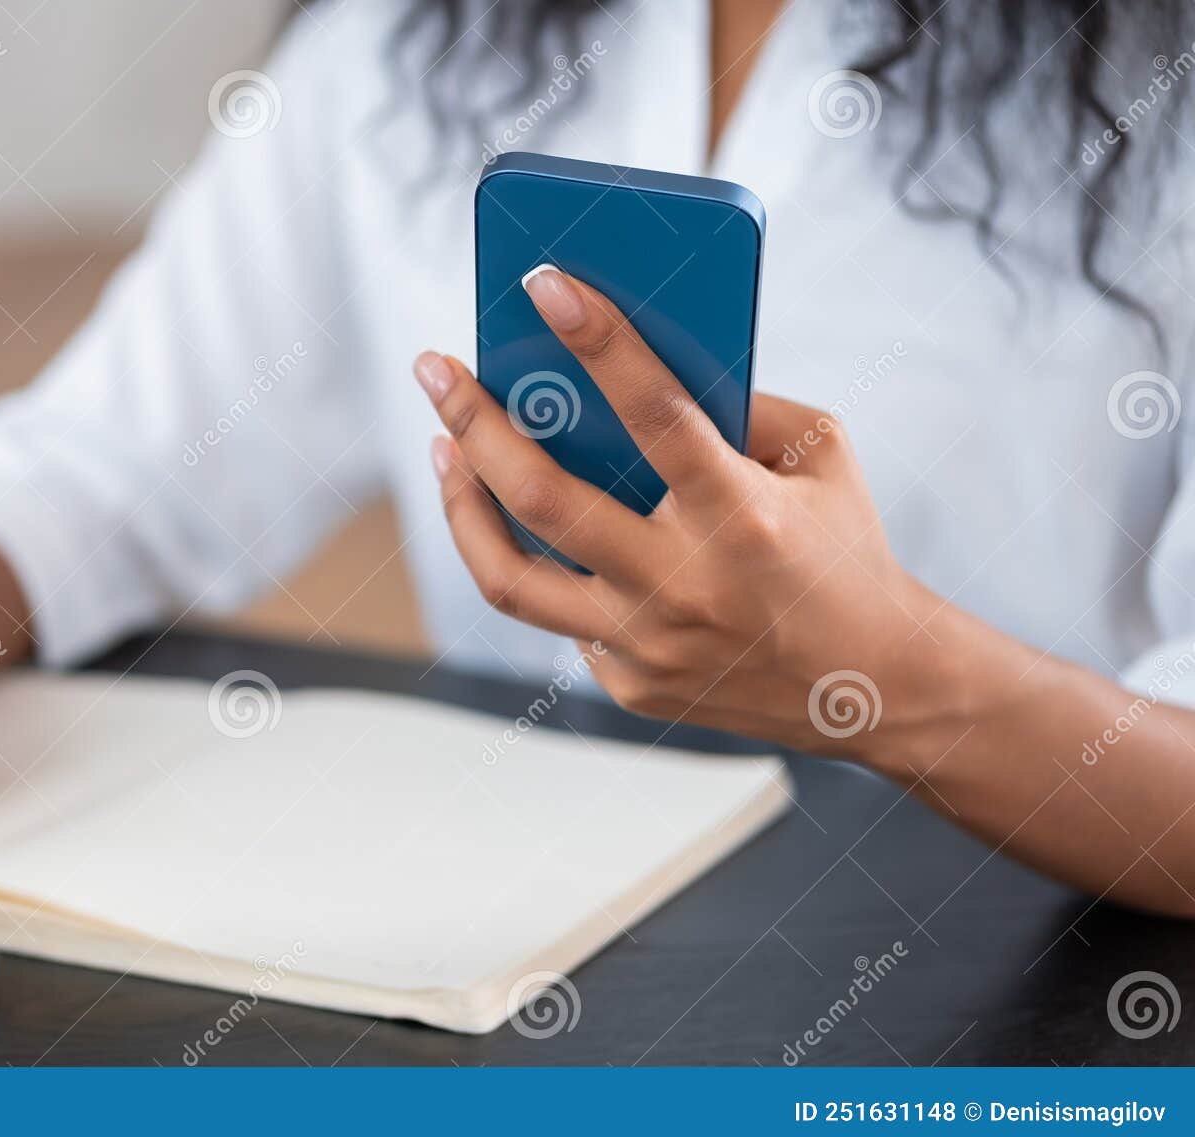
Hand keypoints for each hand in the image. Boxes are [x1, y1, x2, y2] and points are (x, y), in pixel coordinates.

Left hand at [415, 266, 956, 765]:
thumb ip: (737, 406)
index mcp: (743, 516)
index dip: (597, 341)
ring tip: (445, 449)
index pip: (656, 413)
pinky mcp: (629, 684)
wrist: (870, 687)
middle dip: (473, 422)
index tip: (543, 282)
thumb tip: (627, 364)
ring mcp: (646, 645)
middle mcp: (683, 586)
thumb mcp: (818, 460)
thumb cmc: (844, 552)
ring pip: (510, 578)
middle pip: (544, 498)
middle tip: (433, 368)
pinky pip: (561, 615)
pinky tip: (532, 528)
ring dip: (461, 503)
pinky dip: (543, 563)